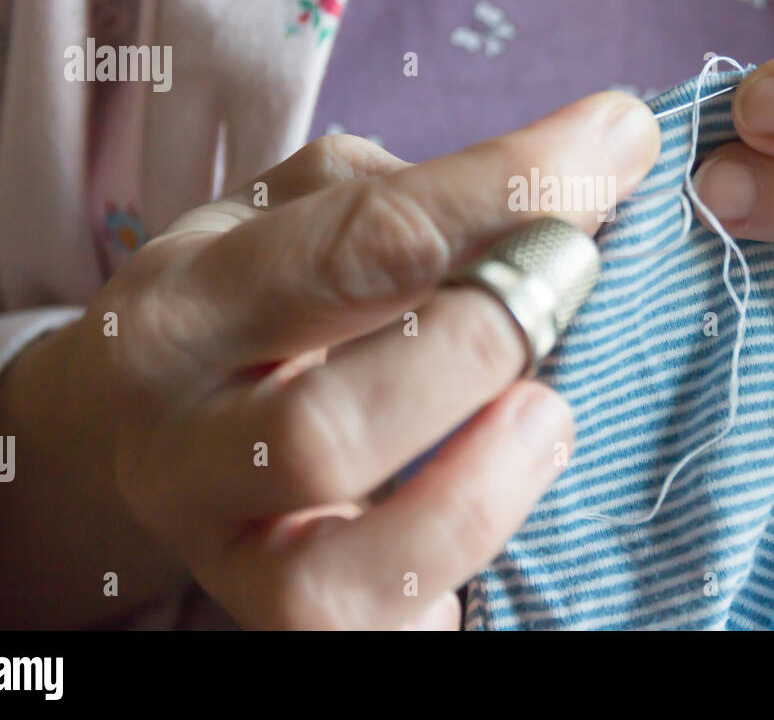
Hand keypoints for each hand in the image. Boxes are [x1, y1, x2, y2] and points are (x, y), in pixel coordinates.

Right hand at [0, 92, 658, 628]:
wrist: (156, 434)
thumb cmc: (253, 309)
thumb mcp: (285, 220)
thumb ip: (401, 194)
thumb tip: (576, 166)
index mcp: (178, 311)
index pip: (356, 248)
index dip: (504, 194)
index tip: (616, 142)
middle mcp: (175, 448)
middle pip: (331, 428)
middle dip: (485, 344)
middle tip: (582, 273)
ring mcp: (227, 557)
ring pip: (340, 571)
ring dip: (480, 491)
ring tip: (549, 411)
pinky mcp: (288, 628)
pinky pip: (377, 631)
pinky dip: (459, 573)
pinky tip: (511, 494)